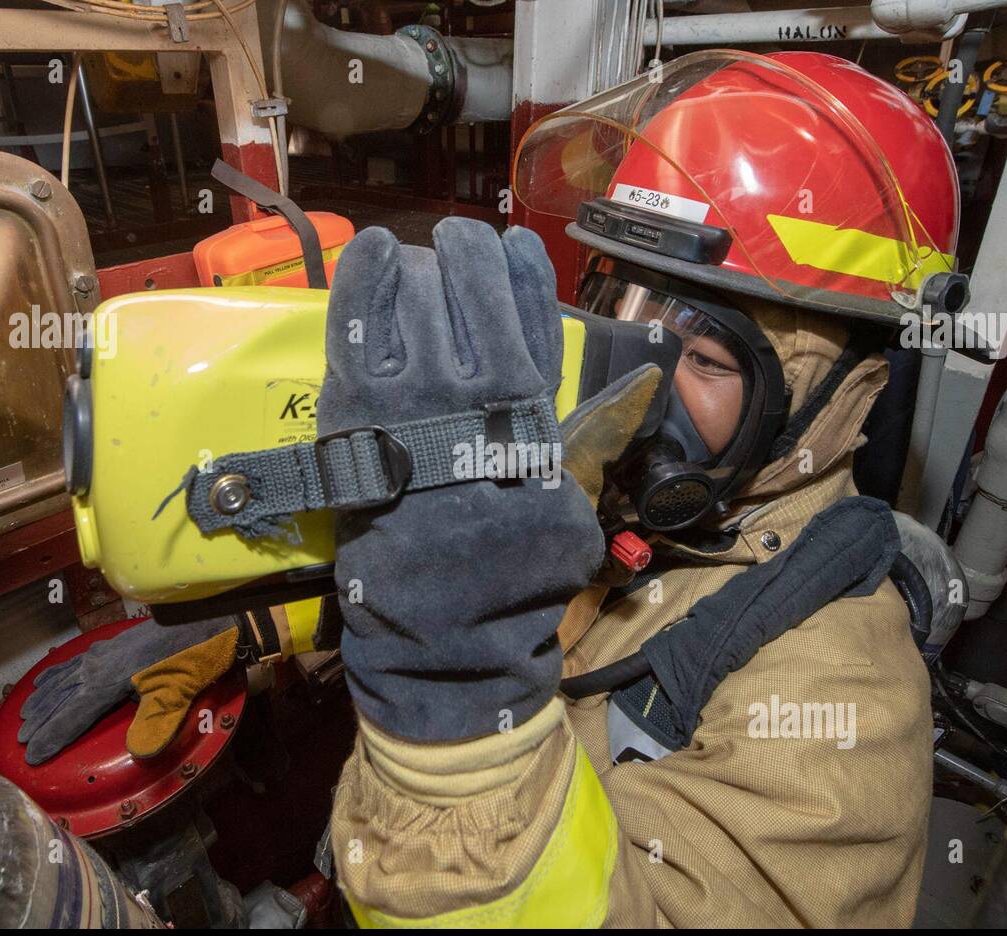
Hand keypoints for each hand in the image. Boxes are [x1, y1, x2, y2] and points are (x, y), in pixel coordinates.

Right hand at [17, 615, 236, 763]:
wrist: (206, 618)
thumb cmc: (194, 657)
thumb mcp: (180, 693)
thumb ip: (157, 723)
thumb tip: (140, 753)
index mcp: (109, 680)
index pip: (71, 715)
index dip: (51, 737)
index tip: (32, 757)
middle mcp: (98, 665)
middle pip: (60, 698)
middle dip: (40, 721)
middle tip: (21, 742)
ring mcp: (103, 652)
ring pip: (63, 679)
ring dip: (43, 699)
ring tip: (25, 716)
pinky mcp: (112, 645)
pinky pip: (73, 663)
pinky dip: (54, 675)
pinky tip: (47, 678)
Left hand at [319, 218, 604, 741]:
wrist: (444, 624)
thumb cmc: (516, 567)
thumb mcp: (575, 496)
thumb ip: (601, 430)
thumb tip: (648, 381)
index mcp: (533, 406)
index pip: (531, 311)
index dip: (521, 270)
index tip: (512, 247)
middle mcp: (478, 390)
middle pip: (472, 288)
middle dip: (468, 253)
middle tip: (459, 240)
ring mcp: (414, 396)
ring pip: (418, 295)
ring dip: (421, 262)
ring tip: (419, 251)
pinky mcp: (358, 411)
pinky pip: (357, 325)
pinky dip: (363, 279)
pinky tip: (374, 250)